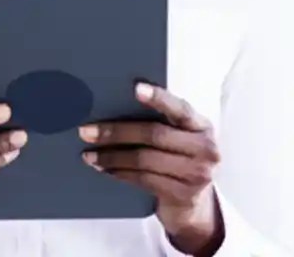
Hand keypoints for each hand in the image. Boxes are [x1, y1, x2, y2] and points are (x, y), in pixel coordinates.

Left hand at [79, 83, 223, 255]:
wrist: (194, 205)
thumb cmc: (180, 161)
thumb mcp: (180, 139)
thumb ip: (163, 122)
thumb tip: (116, 105)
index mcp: (202, 126)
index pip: (180, 108)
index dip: (159, 98)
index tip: (136, 88)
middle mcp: (205, 148)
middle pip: (154, 134)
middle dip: (116, 132)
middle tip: (87, 131)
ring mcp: (197, 174)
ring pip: (145, 159)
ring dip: (112, 156)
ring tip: (90, 154)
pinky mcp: (184, 195)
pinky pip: (144, 180)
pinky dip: (120, 173)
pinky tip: (106, 169)